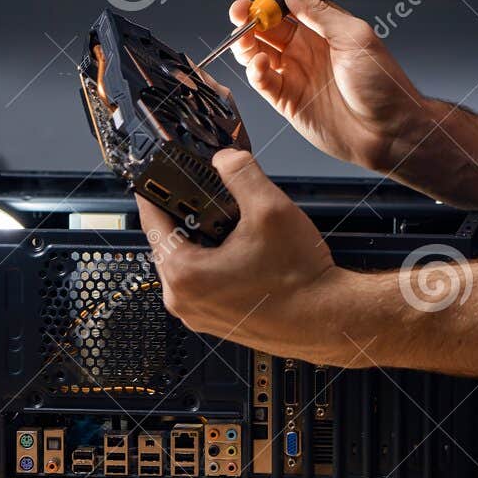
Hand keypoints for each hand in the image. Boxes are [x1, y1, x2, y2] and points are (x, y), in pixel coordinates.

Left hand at [136, 148, 345, 357]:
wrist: (327, 318)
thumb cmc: (300, 280)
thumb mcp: (270, 208)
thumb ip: (240, 172)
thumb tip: (224, 158)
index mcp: (184, 275)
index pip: (151, 219)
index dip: (155, 188)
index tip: (157, 171)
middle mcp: (183, 300)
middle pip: (168, 240)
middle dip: (186, 212)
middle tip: (207, 191)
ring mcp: (197, 314)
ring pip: (185, 259)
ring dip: (201, 236)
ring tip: (230, 220)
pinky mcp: (214, 319)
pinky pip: (200, 279)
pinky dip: (212, 258)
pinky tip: (239, 246)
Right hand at [226, 0, 426, 171]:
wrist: (389, 131)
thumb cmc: (382, 83)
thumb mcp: (353, 37)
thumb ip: (318, 11)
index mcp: (323, 26)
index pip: (289, 1)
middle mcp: (305, 47)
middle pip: (266, 23)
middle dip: (250, 12)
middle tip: (242, 9)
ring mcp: (294, 72)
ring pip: (256, 50)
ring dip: (245, 39)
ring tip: (244, 34)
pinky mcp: (286, 99)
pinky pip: (261, 80)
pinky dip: (254, 70)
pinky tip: (260, 63)